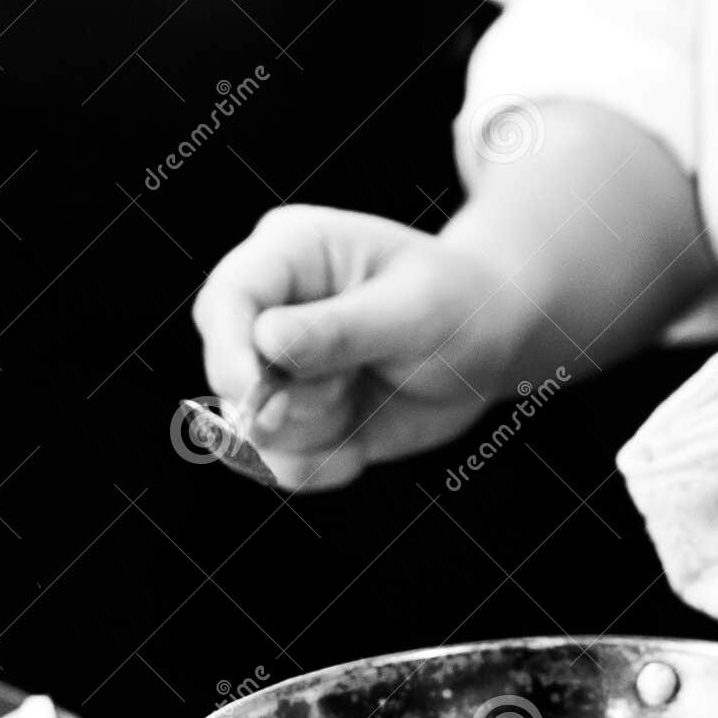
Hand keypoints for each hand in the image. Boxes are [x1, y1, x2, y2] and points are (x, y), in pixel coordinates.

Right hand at [193, 205, 532, 489]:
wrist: (490, 344)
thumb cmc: (458, 305)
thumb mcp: (413, 310)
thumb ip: (340, 328)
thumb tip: (265, 341)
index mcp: (291, 251)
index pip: (228, 298)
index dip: (228, 348)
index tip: (252, 393)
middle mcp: (272, 308)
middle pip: (227, 369)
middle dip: (282, 401)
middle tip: (346, 391)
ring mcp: (280, 367)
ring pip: (255, 427)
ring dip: (313, 431)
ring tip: (364, 394)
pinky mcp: (299, 417)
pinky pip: (281, 463)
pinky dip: (320, 465)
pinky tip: (358, 446)